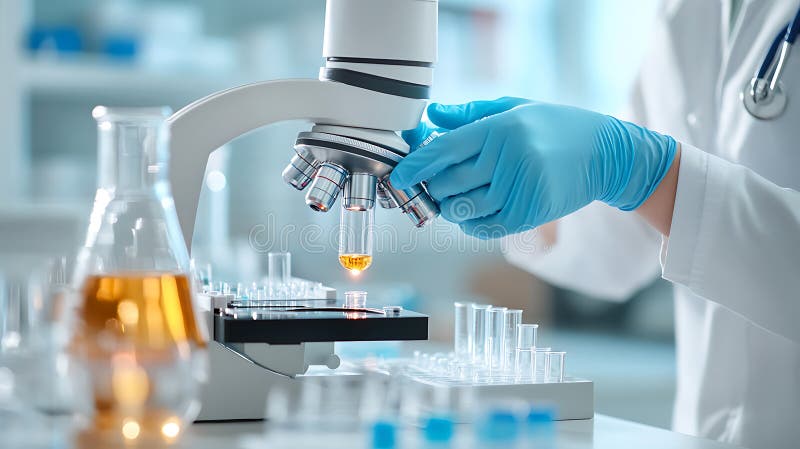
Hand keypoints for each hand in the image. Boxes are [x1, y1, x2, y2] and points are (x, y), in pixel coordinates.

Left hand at [390, 97, 676, 238]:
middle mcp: (510, 159)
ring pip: (465, 209)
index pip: (446, 149)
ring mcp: (521, 189)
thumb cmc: (554, 125)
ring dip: (451, 206)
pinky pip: (485, 227)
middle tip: (434, 183)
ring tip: (456, 195)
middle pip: (450, 183)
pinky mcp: (530, 213)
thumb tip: (432, 117)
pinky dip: (471, 223)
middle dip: (434, 187)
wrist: (604, 153)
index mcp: (501, 129)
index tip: (399, 175)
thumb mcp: (514, 107)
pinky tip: (473, 211)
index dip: (417, 165)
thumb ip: (470, 114)